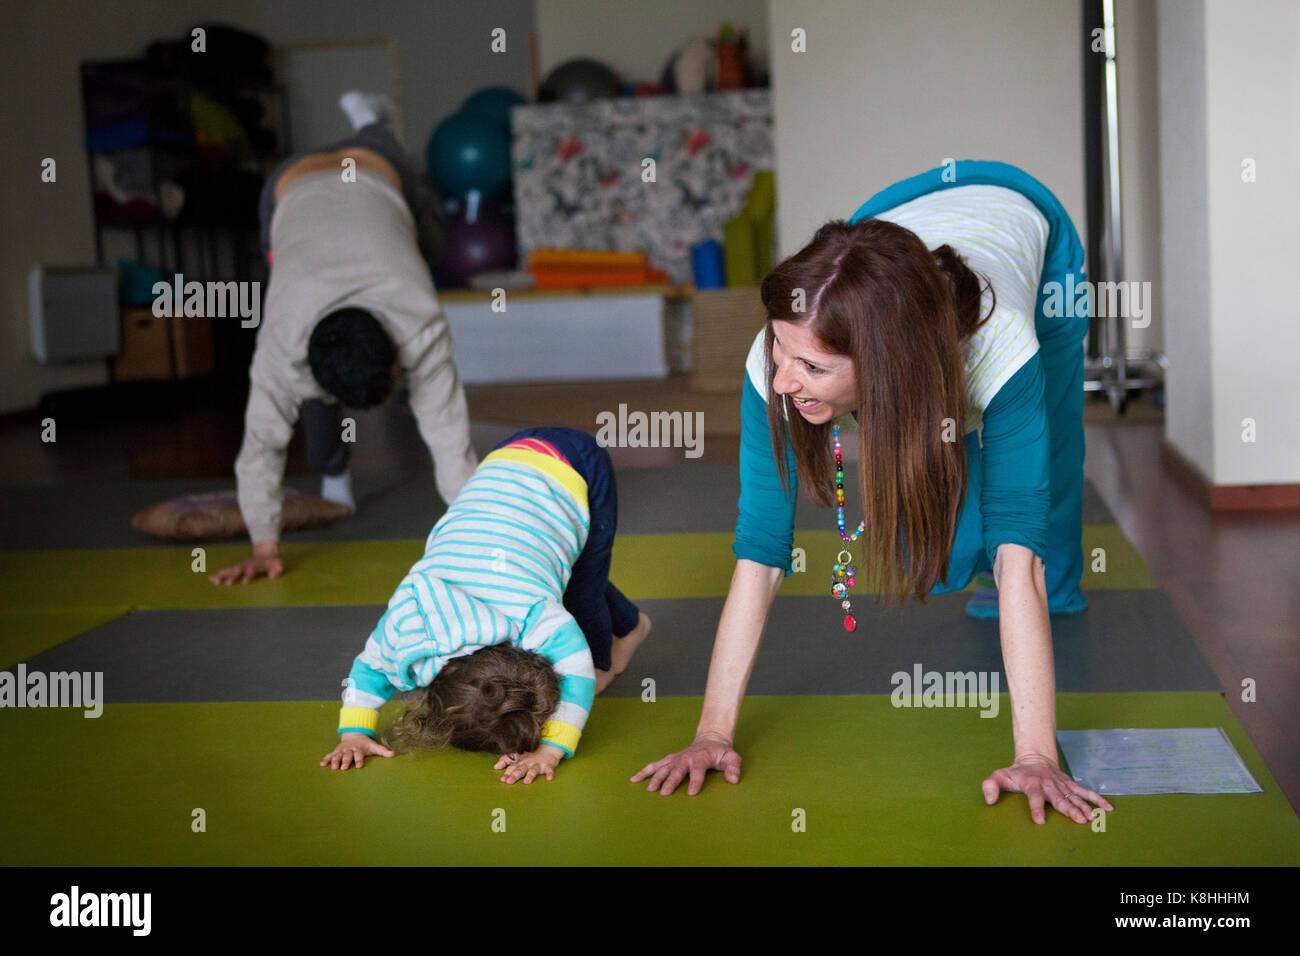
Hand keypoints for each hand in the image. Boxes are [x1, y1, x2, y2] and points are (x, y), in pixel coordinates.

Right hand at [209, 544, 282, 584]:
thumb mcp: (278, 565)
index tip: (244, 582)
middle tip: (228, 583)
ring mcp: (240, 566)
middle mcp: (246, 566)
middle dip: (233, 576)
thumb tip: (273, 575)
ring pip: (230, 570)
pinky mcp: (236, 569)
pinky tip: (211, 579)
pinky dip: (219, 574)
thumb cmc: (273, 562)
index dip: (248, 575)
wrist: (266, 555)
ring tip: (215, 581)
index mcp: (256, 565)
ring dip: (222, 575)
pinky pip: (226, 571)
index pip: (252, 570)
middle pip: (238, 570)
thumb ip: (277, 569)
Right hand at [320, 732, 393, 769]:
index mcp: (359, 749)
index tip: (359, 766)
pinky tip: (321, 764)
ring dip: (335, 761)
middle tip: (343, 768)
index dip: (359, 760)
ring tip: (333, 767)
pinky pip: (330, 755)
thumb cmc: (365, 744)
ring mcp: (342, 750)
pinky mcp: (336, 751)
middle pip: (347, 756)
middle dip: (345, 761)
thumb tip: (394, 754)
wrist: (354, 735)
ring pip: (338, 755)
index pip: (359, 755)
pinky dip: (326, 759)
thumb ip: (383, 751)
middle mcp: (350, 749)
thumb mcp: (374, 746)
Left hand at [495, 745, 562, 783]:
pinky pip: (549, 770)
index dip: (507, 773)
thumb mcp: (517, 757)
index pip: (512, 768)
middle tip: (509, 781)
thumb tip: (495, 767)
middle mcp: (528, 763)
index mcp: (520, 761)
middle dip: (515, 775)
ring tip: (526, 781)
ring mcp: (538, 764)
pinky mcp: (547, 765)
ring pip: (533, 770)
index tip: (502, 779)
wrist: (547, 749)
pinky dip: (550, 774)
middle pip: (520, 769)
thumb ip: (506, 760)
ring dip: (530, 775)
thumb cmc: (530, 755)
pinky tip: (549, 778)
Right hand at [630, 732, 740, 795]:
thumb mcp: (732, 758)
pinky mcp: (669, 760)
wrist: (709, 739)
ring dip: (656, 778)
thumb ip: (734, 768)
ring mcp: (675, 759)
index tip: (691, 793)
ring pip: (663, 768)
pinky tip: (634, 779)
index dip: (695, 781)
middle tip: (664, 793)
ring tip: (650, 790)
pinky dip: (644, 771)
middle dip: (670, 781)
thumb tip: (734, 780)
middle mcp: (685, 758)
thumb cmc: (721, 752)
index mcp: (700, 758)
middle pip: (677, 770)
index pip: (697, 770)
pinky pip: (654, 765)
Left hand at [982, 756, 1113, 823]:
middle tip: (1079, 820)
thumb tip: (989, 799)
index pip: (1034, 797)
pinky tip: (1107, 808)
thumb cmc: (1016, 772)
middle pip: (1060, 799)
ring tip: (1092, 818)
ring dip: (1084, 807)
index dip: (1036, 808)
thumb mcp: (1000, 776)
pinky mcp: (1071, 785)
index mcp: (1032, 784)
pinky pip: (1085, 792)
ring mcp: (1062, 785)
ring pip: (1074, 797)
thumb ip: (991, 785)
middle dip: (1069, 809)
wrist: (1035, 759)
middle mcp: (1049, 785)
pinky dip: (1097, 799)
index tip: (1040, 820)